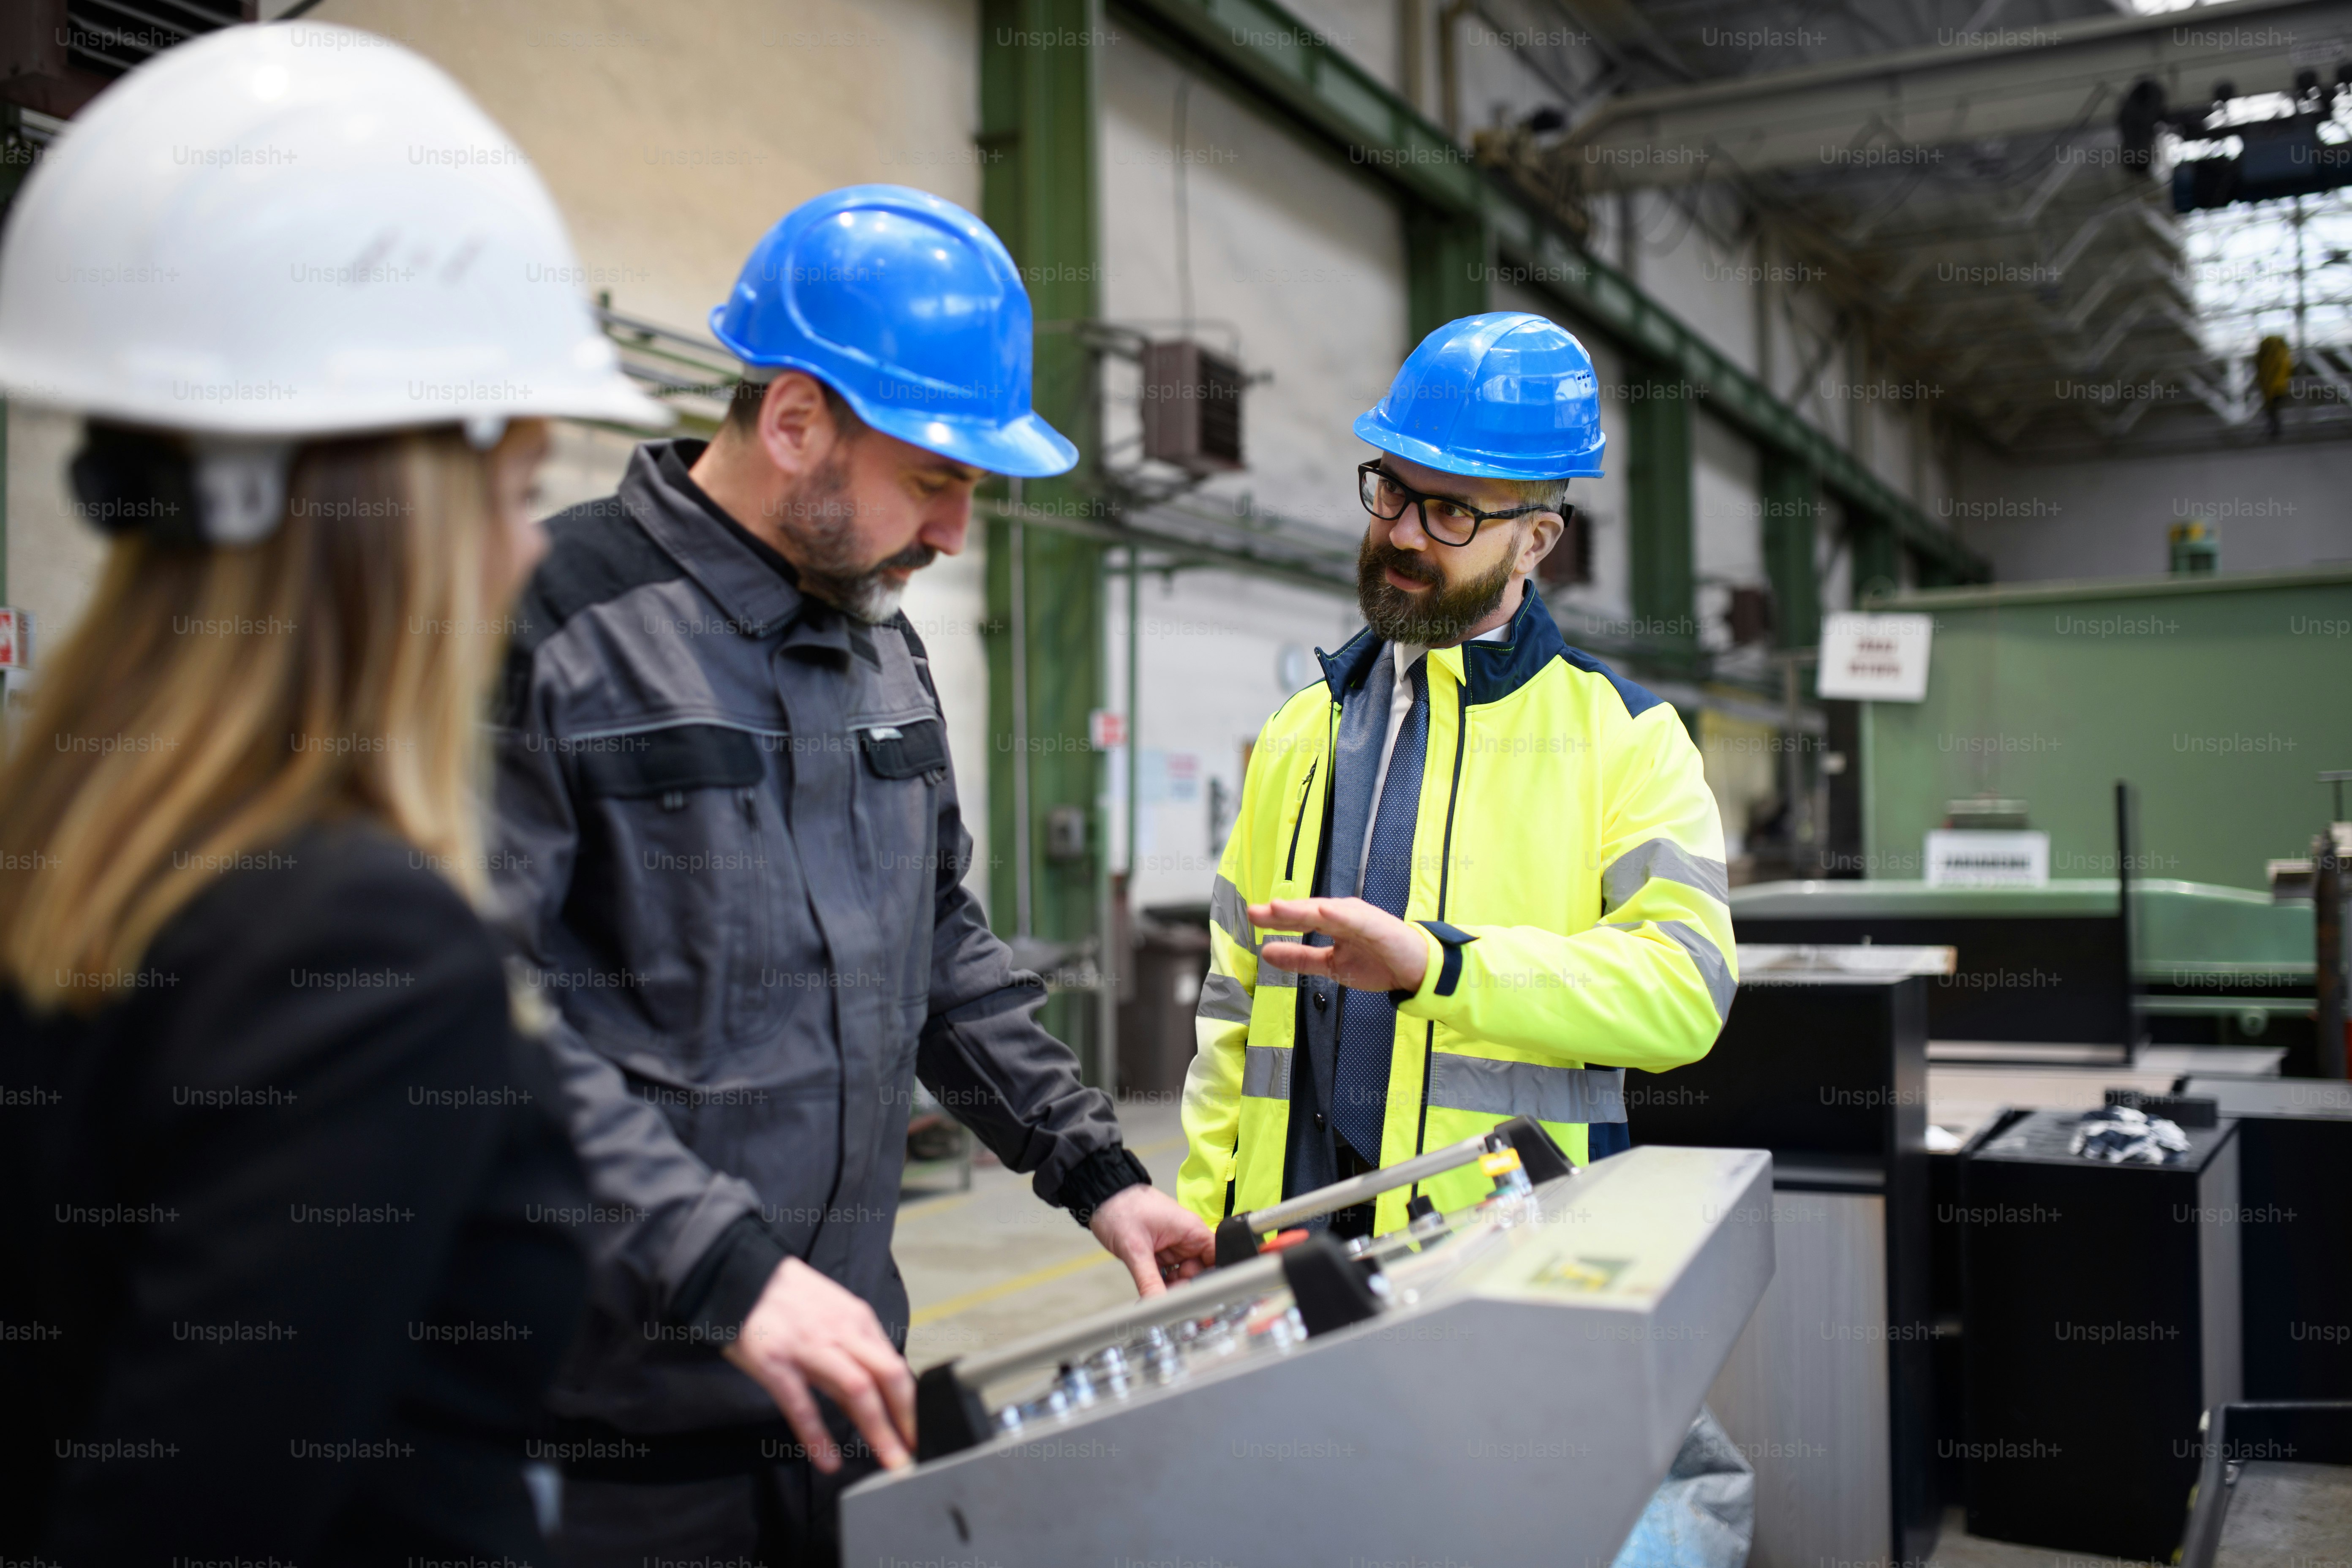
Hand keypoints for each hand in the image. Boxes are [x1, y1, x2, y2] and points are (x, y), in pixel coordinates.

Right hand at [723, 1256, 915, 1472]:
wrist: (737, 1272)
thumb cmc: (786, 1296)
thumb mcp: (831, 1310)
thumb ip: (852, 1346)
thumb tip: (874, 1386)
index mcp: (856, 1320)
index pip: (895, 1365)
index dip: (911, 1403)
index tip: (918, 1431)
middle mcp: (840, 1332)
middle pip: (887, 1377)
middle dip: (906, 1420)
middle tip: (915, 1454)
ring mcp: (808, 1347)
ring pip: (857, 1390)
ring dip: (878, 1430)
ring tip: (889, 1462)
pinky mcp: (775, 1363)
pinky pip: (802, 1405)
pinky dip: (818, 1437)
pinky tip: (827, 1460)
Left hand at [1089, 1183, 1213, 1296]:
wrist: (1101, 1199)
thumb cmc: (1121, 1207)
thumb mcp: (1136, 1248)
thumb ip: (1149, 1280)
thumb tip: (1158, 1305)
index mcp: (1191, 1229)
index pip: (1216, 1257)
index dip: (1211, 1278)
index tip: (1196, 1294)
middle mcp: (1186, 1239)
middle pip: (1199, 1272)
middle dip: (1185, 1287)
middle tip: (1166, 1296)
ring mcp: (1173, 1247)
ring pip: (1182, 1277)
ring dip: (1170, 1287)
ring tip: (1154, 1293)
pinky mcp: (1160, 1253)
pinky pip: (1167, 1275)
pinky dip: (1159, 1284)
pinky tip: (1150, 1290)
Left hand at [1250, 897, 1429, 995]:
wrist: (1417, 970)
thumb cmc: (1377, 962)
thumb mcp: (1331, 965)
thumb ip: (1300, 958)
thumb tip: (1266, 953)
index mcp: (1333, 922)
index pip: (1299, 919)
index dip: (1276, 919)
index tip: (1252, 916)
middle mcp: (1344, 916)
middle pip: (1308, 911)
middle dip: (1282, 912)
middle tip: (1256, 911)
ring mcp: (1361, 919)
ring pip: (1328, 912)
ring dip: (1303, 909)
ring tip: (1278, 908)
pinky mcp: (1378, 926)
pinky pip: (1357, 920)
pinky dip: (1340, 915)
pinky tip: (1323, 911)